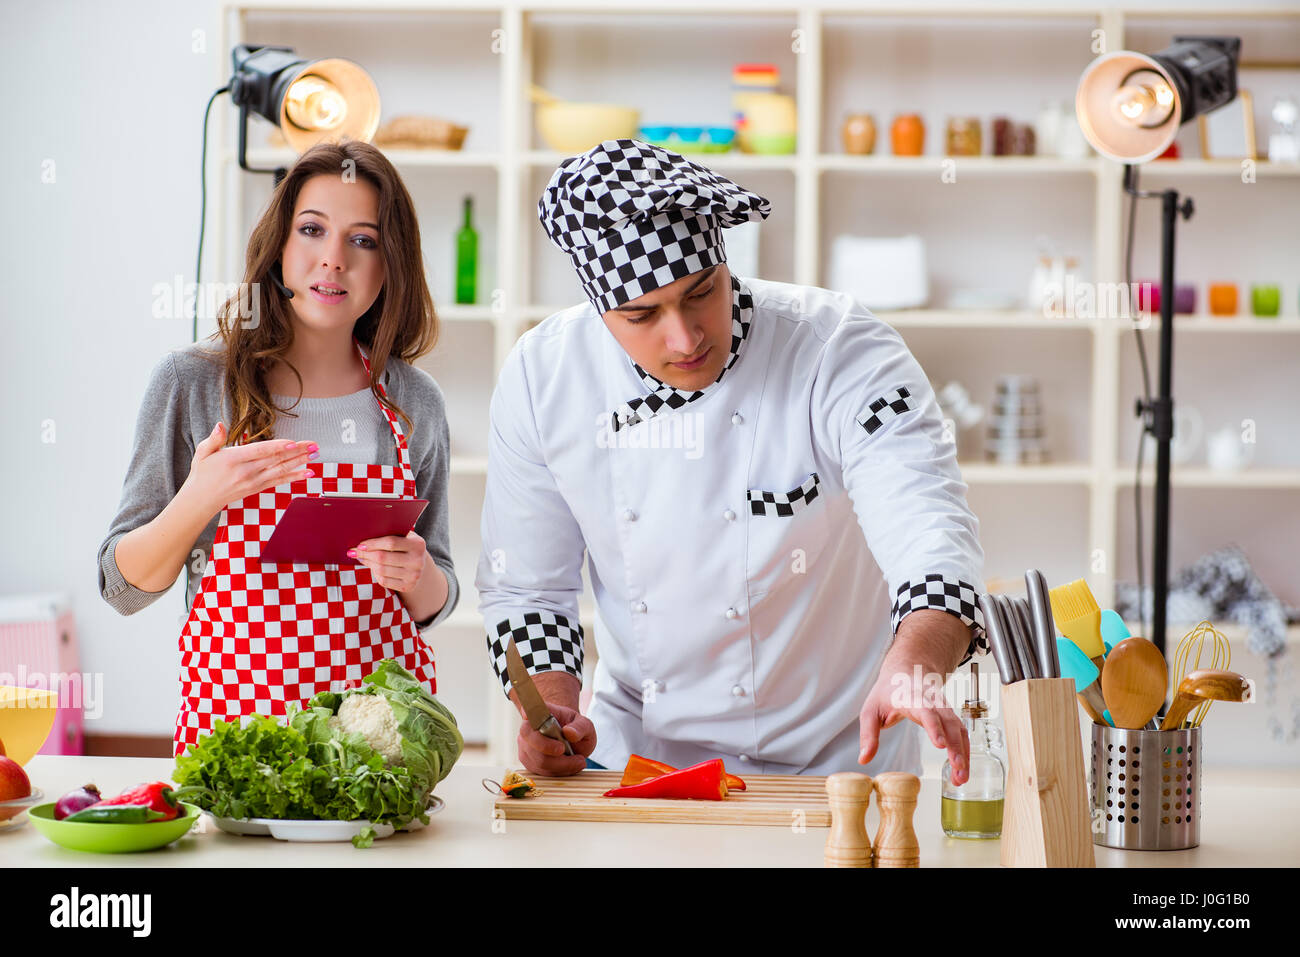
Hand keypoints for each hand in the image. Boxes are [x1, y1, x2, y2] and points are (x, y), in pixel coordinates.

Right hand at [181, 422, 315, 516]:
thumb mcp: (203, 452)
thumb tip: (220, 425)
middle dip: (297, 452)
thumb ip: (214, 438)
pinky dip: (294, 477)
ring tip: (316, 455)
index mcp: (234, 459)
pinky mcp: (258, 488)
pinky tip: (307, 473)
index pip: (260, 451)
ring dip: (300, 462)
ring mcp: (254, 481)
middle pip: (275, 459)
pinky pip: (279, 481)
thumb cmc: (202, 473)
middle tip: (314, 445)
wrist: (201, 499)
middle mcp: (246, 471)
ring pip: (281, 470)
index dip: (278, 447)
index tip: (293, 443)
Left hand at [349, 530, 427, 592]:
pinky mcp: (408, 587)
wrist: (420, 565)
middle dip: (365, 554)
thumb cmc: (405, 546)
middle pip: (383, 558)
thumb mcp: (403, 537)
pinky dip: (375, 574)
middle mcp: (418, 561)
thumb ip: (389, 535)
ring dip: (368, 564)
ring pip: (381, 570)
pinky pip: (384, 581)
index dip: (373, 544)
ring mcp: (414, 576)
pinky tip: (373, 568)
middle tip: (354, 552)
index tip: (360, 545)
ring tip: (362, 558)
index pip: (391, 543)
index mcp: (418, 545)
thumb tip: (362, 539)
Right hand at [515, 700, 595, 777]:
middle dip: (549, 748)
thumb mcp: (585, 725)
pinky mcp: (528, 761)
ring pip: (538, 760)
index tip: (526, 714)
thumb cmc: (575, 730)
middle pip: (532, 739)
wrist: (570, 741)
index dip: (527, 711)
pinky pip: (541, 771)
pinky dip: (558, 771)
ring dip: (561, 764)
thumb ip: (580, 727)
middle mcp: (529, 728)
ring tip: (578, 761)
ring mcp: (525, 745)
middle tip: (567, 750)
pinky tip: (569, 766)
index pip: (531, 709)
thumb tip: (569, 732)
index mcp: (542, 713)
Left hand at [858, 662, 969, 784]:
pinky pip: (961, 733)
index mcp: (911, 697)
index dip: (934, 727)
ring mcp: (944, 708)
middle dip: (955, 746)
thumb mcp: (870, 710)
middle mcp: (932, 701)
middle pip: (948, 723)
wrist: (907, 670)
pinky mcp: (950, 716)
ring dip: (963, 753)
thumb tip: (864, 759)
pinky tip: (962, 771)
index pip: (926, 711)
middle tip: (957, 768)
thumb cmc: (888, 691)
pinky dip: (964, 752)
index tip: (940, 745)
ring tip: (961, 778)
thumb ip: (868, 734)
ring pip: (959, 729)